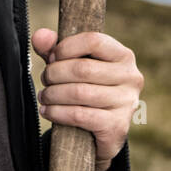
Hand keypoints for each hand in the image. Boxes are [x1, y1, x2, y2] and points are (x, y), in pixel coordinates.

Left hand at [31, 29, 142, 170]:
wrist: (100, 134)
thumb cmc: (87, 91)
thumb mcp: (72, 66)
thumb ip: (55, 49)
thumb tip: (40, 36)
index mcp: (124, 56)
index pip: (94, 40)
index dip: (66, 47)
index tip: (51, 58)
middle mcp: (131, 77)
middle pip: (83, 68)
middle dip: (55, 73)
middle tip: (44, 80)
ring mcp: (126, 103)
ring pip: (79, 92)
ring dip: (53, 94)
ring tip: (44, 96)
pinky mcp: (117, 126)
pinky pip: (80, 115)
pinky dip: (58, 112)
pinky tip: (47, 111)